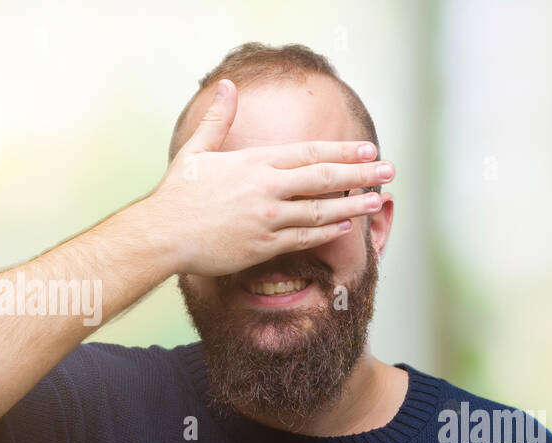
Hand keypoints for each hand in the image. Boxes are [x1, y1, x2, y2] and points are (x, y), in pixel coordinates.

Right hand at [144, 78, 393, 275]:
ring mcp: (268, 219)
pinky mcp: (264, 246)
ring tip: (377, 199)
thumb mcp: (198, 150)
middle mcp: (267, 189)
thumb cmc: (179, 193)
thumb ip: (219, 119)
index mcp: (255, 163)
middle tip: (388, 170)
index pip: (310, 153)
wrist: (163, 234)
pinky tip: (347, 226)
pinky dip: (327, 232)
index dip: (342, 150)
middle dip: (360, 173)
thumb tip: (225, 86)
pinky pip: (304, 238)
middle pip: (324, 178)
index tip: (367, 148)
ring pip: (320, 211)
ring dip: (352, 205)